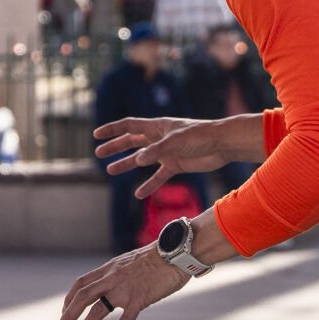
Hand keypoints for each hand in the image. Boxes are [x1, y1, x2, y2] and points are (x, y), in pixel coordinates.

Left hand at [55, 245, 188, 319]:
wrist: (176, 253)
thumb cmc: (159, 257)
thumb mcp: (132, 262)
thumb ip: (121, 273)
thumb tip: (116, 282)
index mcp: (109, 269)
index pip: (81, 283)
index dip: (70, 298)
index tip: (65, 311)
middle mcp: (112, 278)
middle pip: (82, 296)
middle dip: (68, 314)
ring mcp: (124, 289)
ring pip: (98, 310)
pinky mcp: (139, 298)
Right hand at [94, 117, 226, 198]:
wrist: (222, 145)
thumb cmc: (200, 135)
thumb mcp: (176, 141)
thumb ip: (156, 150)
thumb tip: (138, 160)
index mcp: (157, 126)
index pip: (129, 126)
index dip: (112, 129)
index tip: (96, 135)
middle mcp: (159, 139)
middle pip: (132, 142)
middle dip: (115, 147)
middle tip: (99, 153)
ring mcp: (166, 153)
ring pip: (141, 160)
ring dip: (127, 164)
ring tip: (111, 171)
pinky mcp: (176, 165)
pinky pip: (159, 177)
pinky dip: (149, 185)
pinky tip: (139, 194)